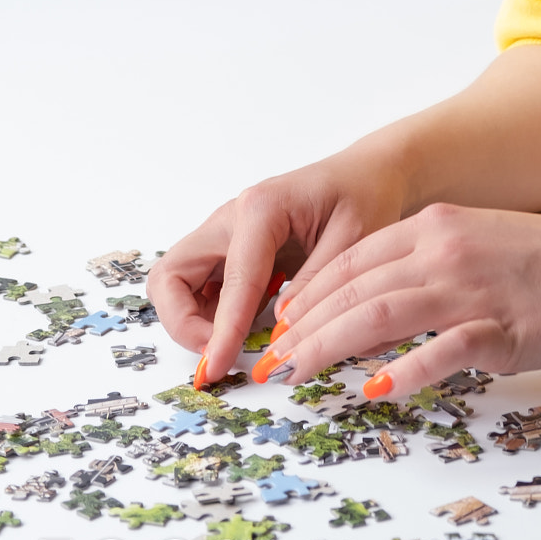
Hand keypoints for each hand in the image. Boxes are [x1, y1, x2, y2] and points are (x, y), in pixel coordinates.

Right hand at [148, 137, 410, 380]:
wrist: (368, 173)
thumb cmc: (364, 195)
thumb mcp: (355, 237)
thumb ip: (317, 280)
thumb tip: (281, 326)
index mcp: (262, 208)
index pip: (233, 279)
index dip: (223, 328)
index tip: (218, 367)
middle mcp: (232, 217)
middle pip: (172, 276)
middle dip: (182, 323)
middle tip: (217, 353)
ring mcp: (226, 233)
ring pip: (179, 283)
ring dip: (192, 320)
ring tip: (233, 343)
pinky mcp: (231, 249)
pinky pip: (201, 287)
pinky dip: (209, 313)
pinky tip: (246, 325)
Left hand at [249, 202, 540, 395]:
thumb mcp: (474, 239)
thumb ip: (424, 262)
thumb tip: (371, 299)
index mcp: (434, 226)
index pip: (352, 260)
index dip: (310, 294)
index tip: (282, 324)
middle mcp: (444, 252)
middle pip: (355, 289)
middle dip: (304, 328)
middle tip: (272, 362)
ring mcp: (471, 290)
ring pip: (382, 315)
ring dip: (331, 347)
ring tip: (297, 374)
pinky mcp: (501, 330)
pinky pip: (443, 351)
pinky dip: (406, 371)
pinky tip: (375, 391)